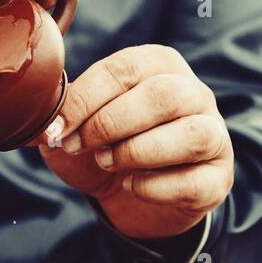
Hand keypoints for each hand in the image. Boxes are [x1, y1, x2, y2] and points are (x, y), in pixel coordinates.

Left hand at [38, 45, 232, 239]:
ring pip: (190, 134)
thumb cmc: (102, 149)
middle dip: (110, 124)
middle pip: (163, 95)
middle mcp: (194, 93)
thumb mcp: (74, 129)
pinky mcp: (217, 178)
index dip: (85, 99)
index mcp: (158, 66)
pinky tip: (131, 185)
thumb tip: (44, 125)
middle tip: (78, 145)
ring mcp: (213, 134)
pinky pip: (193, 181)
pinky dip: (154, 187)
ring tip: (106, 162)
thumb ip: (58, 118)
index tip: (56, 127)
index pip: (125, 68)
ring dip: (136, 152)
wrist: (128, 196)